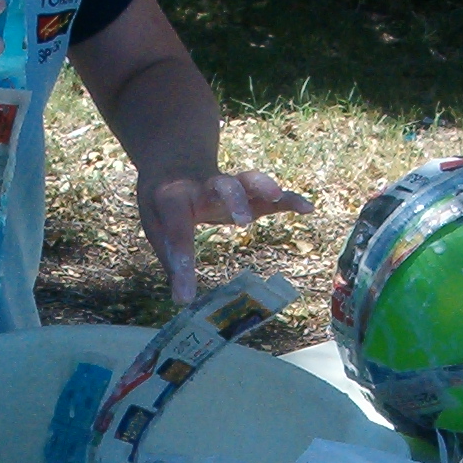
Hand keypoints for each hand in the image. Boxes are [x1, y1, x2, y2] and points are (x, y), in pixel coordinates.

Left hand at [138, 169, 314, 303]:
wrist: (175, 163)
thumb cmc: (164, 202)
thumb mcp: (154, 224)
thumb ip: (169, 257)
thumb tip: (182, 299)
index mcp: (173, 198)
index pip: (177, 231)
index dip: (182, 264)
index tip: (184, 297)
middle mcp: (203, 187)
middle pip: (221, 186)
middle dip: (233, 199)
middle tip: (243, 221)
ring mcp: (227, 186)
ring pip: (247, 180)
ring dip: (263, 187)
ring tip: (277, 196)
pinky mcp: (246, 192)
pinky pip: (267, 195)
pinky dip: (287, 199)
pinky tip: (307, 208)